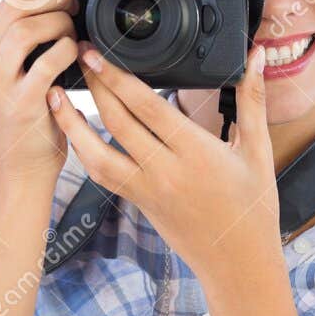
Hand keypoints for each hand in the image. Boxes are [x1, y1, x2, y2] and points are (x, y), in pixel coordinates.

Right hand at [0, 0, 78, 185]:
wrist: (18, 166)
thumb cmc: (20, 111)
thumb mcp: (2, 66)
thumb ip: (11, 30)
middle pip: (10, 2)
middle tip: (69, 2)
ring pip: (27, 28)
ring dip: (60, 23)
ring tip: (71, 32)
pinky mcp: (21, 103)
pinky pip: (49, 60)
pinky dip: (68, 50)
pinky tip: (75, 55)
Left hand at [45, 41, 279, 283]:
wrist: (238, 262)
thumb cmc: (252, 208)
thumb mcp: (258, 151)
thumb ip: (253, 100)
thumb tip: (258, 56)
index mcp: (195, 153)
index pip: (147, 107)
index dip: (117, 78)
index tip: (98, 52)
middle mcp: (166, 172)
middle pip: (117, 122)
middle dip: (94, 86)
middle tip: (79, 56)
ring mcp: (148, 190)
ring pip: (97, 154)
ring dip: (73, 124)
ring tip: (56, 95)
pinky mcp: (139, 202)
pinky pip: (103, 175)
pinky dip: (85, 151)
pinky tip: (75, 131)